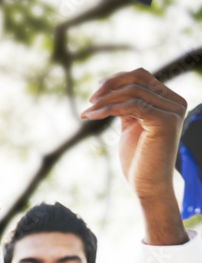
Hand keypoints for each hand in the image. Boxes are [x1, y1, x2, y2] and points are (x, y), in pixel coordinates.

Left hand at [80, 69, 185, 203]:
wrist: (148, 186)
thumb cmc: (139, 159)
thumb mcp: (132, 125)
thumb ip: (128, 106)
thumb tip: (109, 87)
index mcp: (170, 101)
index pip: (142, 76)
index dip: (116, 79)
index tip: (96, 90)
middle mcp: (175, 103)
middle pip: (138, 77)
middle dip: (110, 85)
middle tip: (90, 99)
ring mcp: (172, 111)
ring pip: (132, 92)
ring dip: (104, 100)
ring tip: (87, 112)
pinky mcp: (164, 121)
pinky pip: (130, 106)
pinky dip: (107, 109)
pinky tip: (91, 116)